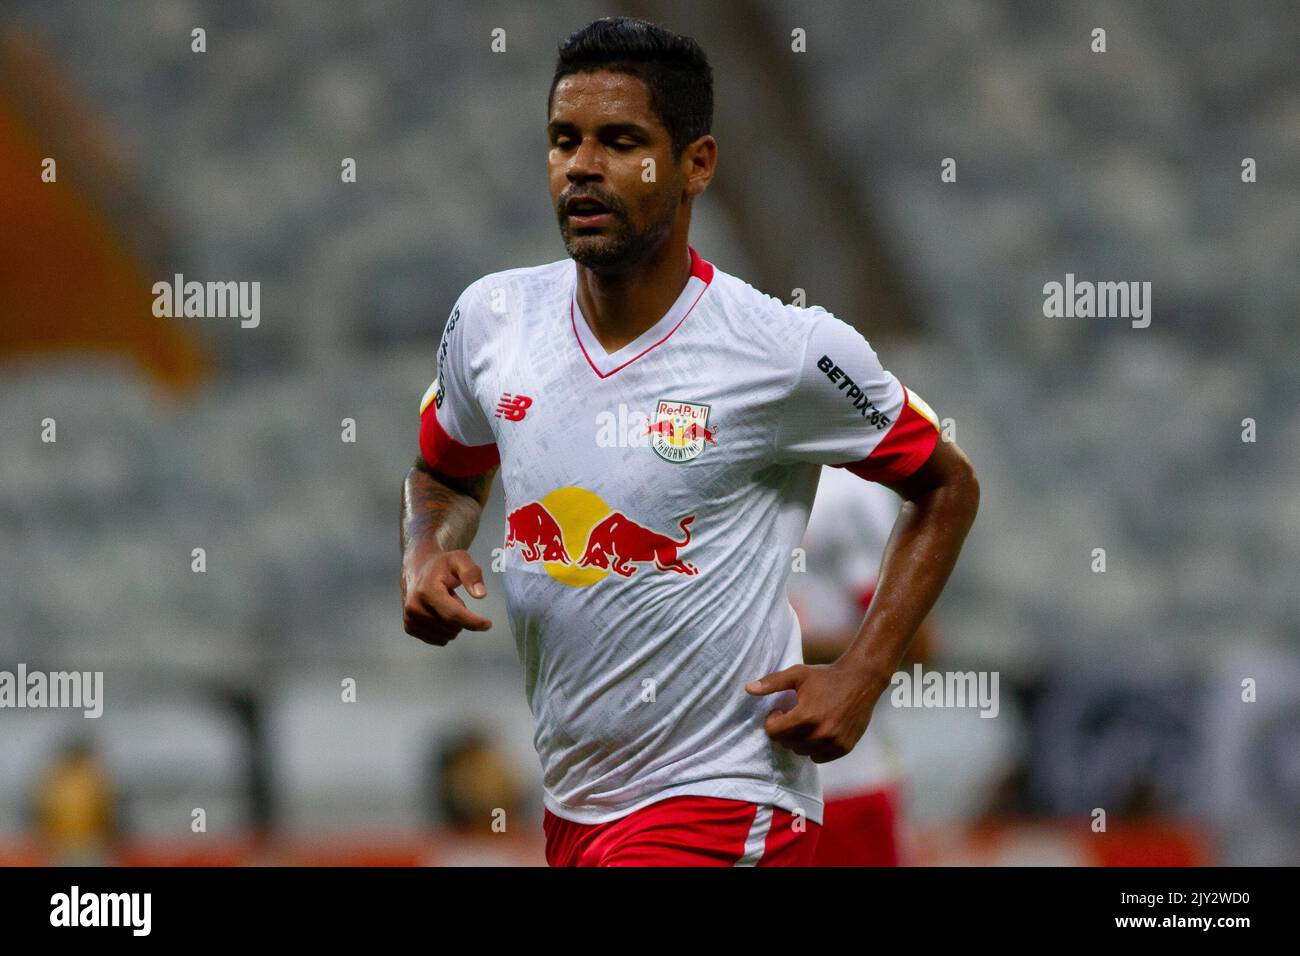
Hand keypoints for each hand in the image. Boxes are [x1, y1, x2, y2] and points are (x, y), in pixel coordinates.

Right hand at [400, 548, 491, 645]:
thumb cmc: (441, 565)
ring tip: (445, 604)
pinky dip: (446, 630)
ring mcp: (410, 619)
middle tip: (454, 598)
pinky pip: (439, 639)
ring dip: (454, 623)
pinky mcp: (410, 628)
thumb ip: (471, 574)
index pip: (453, 614)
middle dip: (463, 617)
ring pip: (447, 635)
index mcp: (427, 591)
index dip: (473, 622)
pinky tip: (439, 613)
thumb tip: (481, 595)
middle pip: (452, 626)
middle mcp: (415, 607)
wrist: (417, 568)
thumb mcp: (460, 559)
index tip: (488, 624)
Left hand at [745, 661, 888, 762]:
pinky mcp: (844, 748)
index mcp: (805, 716)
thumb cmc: (826, 676)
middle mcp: (819, 734)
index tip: (781, 709)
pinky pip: (819, 757)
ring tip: (807, 722)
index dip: (773, 720)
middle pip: (786, 743)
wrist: (861, 680)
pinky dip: (815, 747)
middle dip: (785, 730)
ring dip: (799, 740)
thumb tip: (747, 689)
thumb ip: (772, 683)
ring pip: (802, 752)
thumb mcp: (797, 674)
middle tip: (794, 714)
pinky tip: (819, 729)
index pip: (774, 732)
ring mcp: (833, 743)